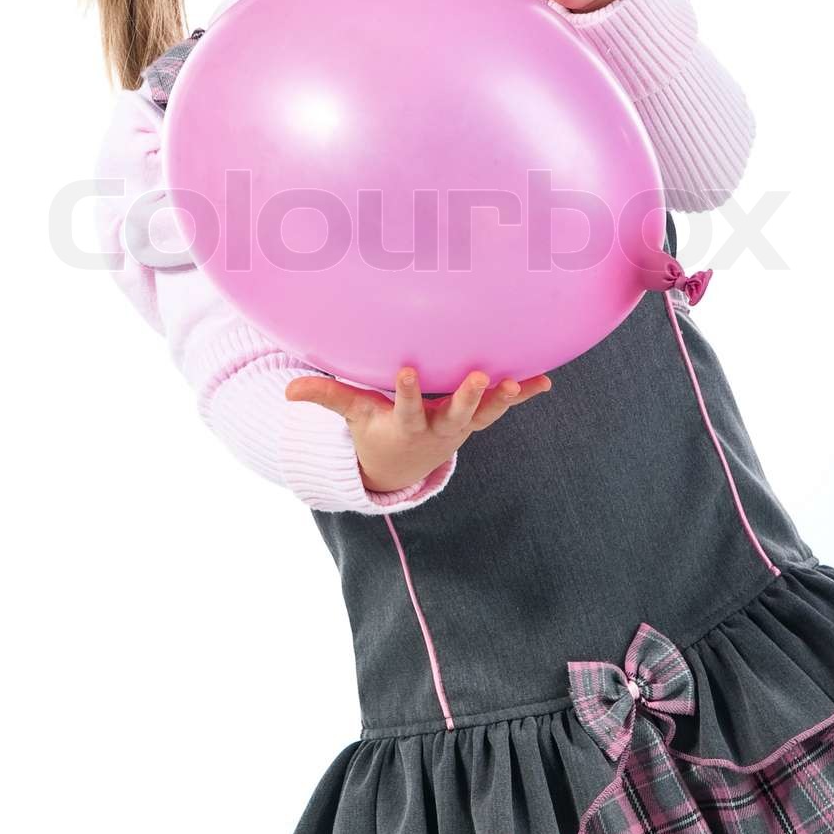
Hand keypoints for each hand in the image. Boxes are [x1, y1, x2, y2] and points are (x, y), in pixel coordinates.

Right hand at [285, 366, 552, 495]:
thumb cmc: (375, 427)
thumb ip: (325, 397)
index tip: (405, 370)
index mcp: (405, 423)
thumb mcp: (352, 415)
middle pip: (455, 414)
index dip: (406, 392)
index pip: (405, 408)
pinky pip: (503, 408)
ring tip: (517, 383)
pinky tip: (546, 380)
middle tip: (480, 378)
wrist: (402, 462)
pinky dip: (524, 395)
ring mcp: (461, 424)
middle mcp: (437, 426)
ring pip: (484, 414)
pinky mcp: (477, 419)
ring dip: (502, 400)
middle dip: (467, 398)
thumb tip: (286, 392)